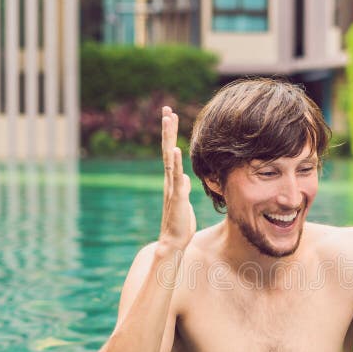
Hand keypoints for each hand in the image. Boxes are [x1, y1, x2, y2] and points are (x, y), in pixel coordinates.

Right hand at [159, 106, 195, 249]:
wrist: (173, 241)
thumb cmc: (180, 223)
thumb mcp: (185, 201)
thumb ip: (183, 188)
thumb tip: (186, 177)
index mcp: (172, 180)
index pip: (171, 153)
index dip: (171, 135)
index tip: (171, 117)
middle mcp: (170, 180)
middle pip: (168, 150)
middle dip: (167, 129)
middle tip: (167, 109)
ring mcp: (172, 187)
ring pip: (170, 158)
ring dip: (169, 139)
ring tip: (168, 120)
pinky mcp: (177, 197)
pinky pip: (176, 177)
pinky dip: (176, 163)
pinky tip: (176, 150)